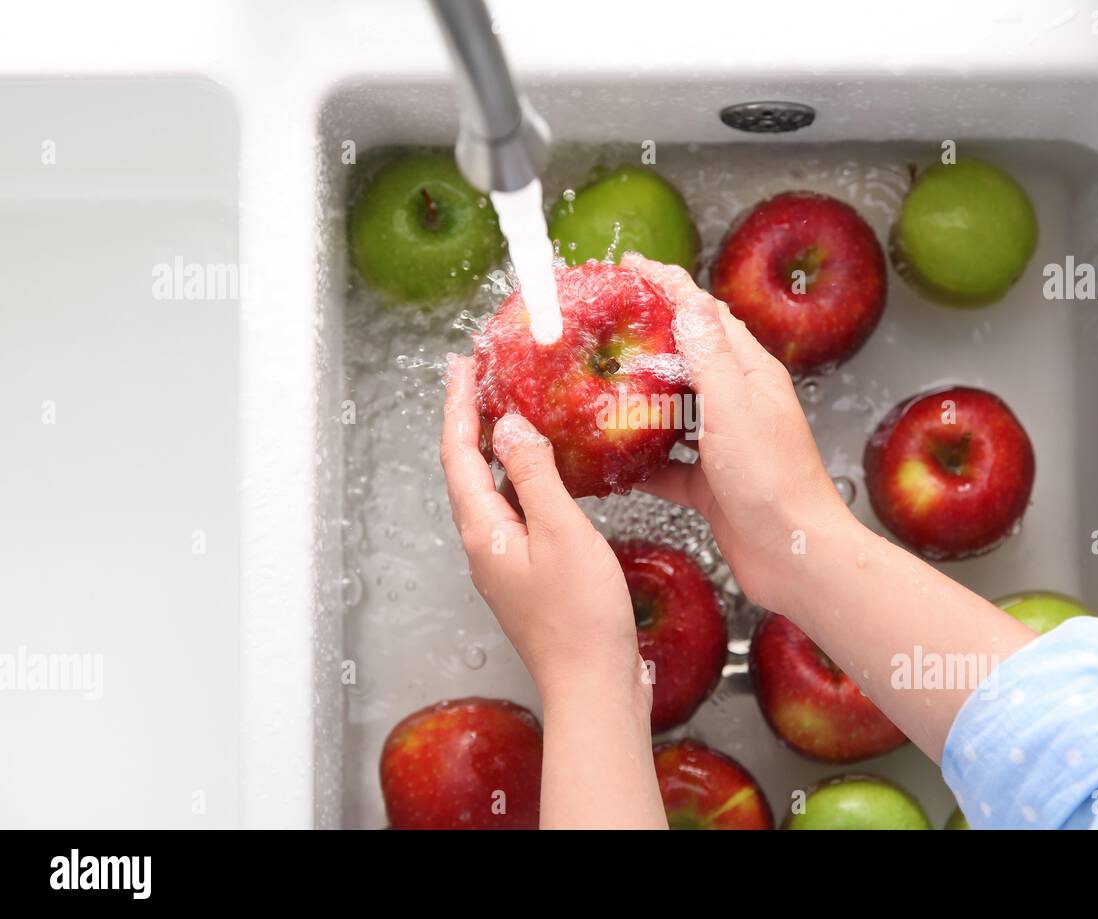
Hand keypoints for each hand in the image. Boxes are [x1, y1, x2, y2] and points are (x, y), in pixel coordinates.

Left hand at [440, 353, 664, 827]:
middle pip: (467, 471)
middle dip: (471, 421)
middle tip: (480, 379)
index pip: (459, 455)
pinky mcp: (529, 576)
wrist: (595, 686)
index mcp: (485, 532)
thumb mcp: (562, 532)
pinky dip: (521, 479)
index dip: (458, 407)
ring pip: (491, 491)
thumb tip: (509, 427)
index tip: (461, 368)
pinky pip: (515, 512)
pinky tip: (545, 473)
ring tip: (510, 411)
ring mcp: (505, 564)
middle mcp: (486, 547)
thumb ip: (534, 474)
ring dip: (496, 449)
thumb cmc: (581, 619)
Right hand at [621, 253, 851, 617]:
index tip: (632, 268)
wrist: (794, 556)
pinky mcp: (709, 485)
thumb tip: (689, 298)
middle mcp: (739, 404)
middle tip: (604, 325)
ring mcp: (723, 446)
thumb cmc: (773, 481)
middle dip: (648, 339)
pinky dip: (640, 461)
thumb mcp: (735, 406)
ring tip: (596, 386)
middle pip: (687, 359)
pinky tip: (611, 461)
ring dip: (639, 401)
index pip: (706, 315)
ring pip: (673, 412)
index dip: (670, 287)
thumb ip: (710, 354)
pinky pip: (666, 465)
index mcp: (752, 374)